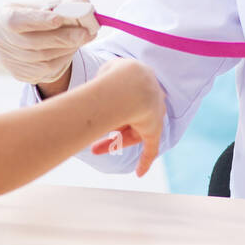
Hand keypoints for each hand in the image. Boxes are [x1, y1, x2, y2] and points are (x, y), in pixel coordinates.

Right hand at [0, 0, 99, 83]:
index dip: (37, 21)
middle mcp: (0, 40)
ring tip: (82, 38)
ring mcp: (8, 60)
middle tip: (85, 33)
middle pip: (32, 43)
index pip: (16, 21)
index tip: (59, 19)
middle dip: (62, 37)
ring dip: (66, 48)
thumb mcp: (44, 6)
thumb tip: (84, 3)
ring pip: (41, 58)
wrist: (24, 37)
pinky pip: (45, 69)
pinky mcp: (20, 74)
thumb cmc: (36, 16)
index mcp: (2, 17)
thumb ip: (62, 4)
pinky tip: (71, 49)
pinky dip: (62, 59)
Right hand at [87, 58, 164, 176]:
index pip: (123, 101)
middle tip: (90, 139)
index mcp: (139, 84)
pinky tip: (139, 173)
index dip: (107, 109)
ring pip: (132, 134)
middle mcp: (147, 101)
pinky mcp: (154, 131)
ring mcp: (151, 116)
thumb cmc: (116, 77)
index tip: (96, 113)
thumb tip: (100, 87)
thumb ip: (106, 78)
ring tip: (94, 150)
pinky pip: (151, 149)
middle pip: (126, 120)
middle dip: (107, 129)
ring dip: (113, 144)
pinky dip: (145, 161)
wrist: (131, 84)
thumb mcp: (108, 71)